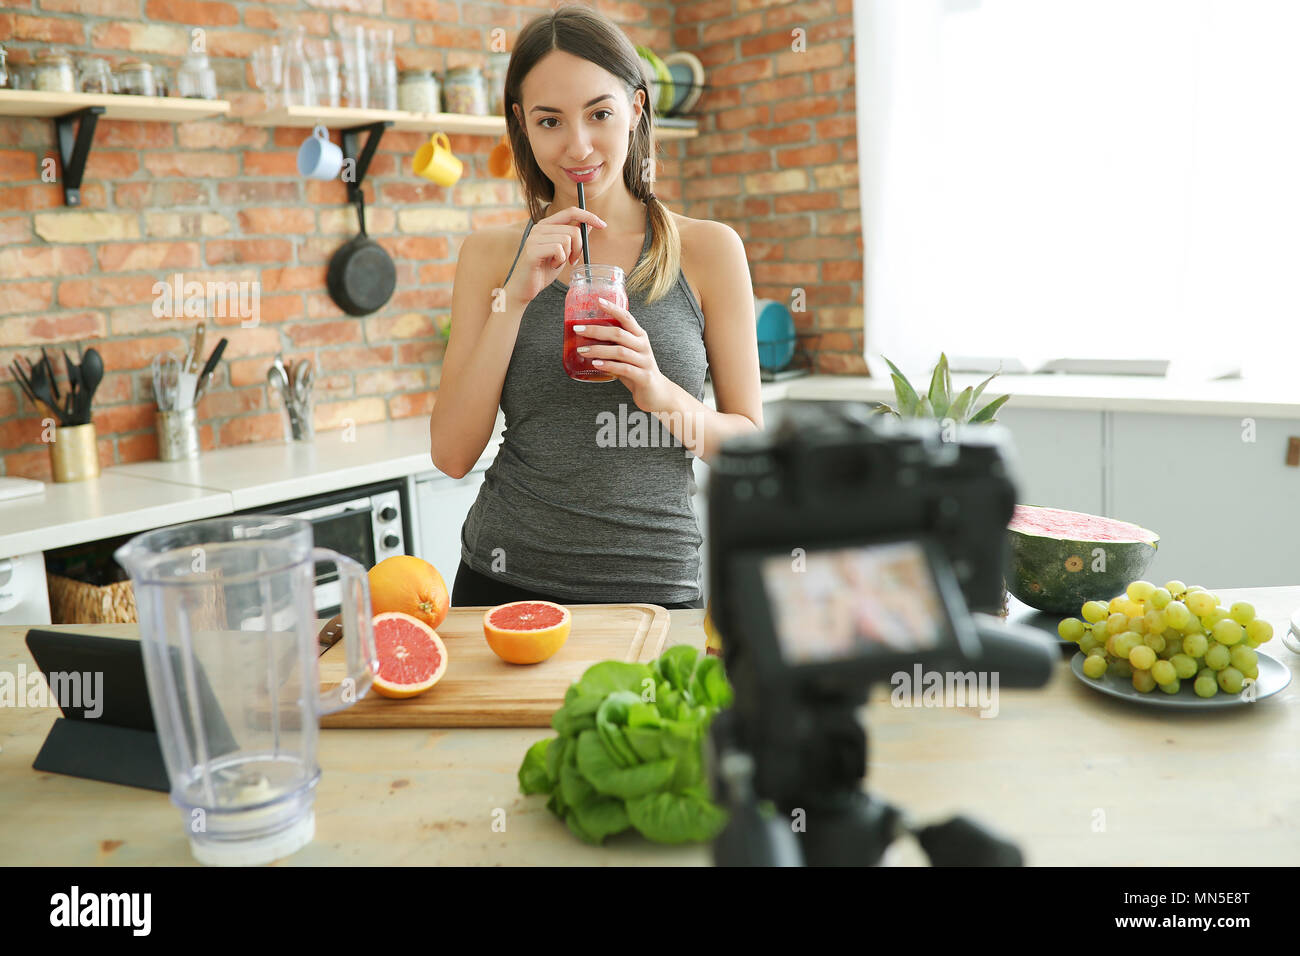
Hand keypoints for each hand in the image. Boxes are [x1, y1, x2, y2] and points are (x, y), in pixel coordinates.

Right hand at [503, 206, 606, 308]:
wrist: (525, 288)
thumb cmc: (544, 270)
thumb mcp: (564, 252)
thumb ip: (574, 237)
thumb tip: (590, 223)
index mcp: (546, 225)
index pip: (571, 211)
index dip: (588, 216)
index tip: (603, 225)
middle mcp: (539, 228)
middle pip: (573, 230)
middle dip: (579, 248)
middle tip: (573, 260)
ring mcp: (534, 238)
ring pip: (567, 239)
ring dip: (569, 255)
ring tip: (559, 263)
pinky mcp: (532, 250)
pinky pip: (558, 249)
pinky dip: (561, 260)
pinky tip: (553, 266)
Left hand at [575, 297, 675, 412]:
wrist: (657, 393)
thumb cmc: (637, 371)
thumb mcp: (627, 354)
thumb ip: (613, 345)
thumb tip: (586, 337)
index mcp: (640, 336)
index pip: (627, 318)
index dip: (613, 308)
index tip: (598, 301)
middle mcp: (643, 346)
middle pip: (619, 333)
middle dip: (596, 330)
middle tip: (578, 329)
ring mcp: (645, 361)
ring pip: (620, 351)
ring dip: (599, 350)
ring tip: (582, 350)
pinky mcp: (644, 376)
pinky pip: (624, 368)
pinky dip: (609, 365)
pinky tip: (596, 364)